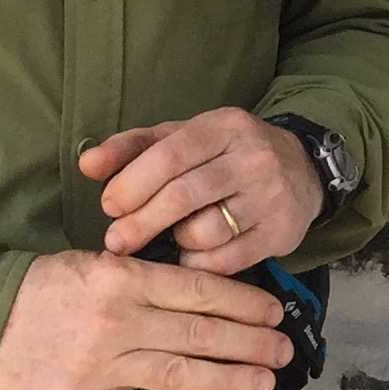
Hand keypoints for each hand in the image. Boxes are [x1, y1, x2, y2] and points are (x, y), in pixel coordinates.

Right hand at [0, 250, 290, 389]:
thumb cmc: (45, 287)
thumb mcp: (98, 262)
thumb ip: (146, 277)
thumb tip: (205, 292)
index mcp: (125, 280)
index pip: (200, 292)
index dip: (244, 304)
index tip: (273, 314)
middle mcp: (120, 323)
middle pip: (201, 335)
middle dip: (251, 344)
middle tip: (284, 351)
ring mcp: (101, 367)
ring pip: (180, 376)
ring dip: (228, 381)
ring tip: (263, 383)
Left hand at [85, 107, 325, 276]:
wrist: (302, 170)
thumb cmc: (226, 155)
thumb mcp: (184, 138)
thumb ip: (133, 149)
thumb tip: (87, 164)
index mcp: (225, 127)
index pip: (170, 154)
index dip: (132, 183)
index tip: (109, 206)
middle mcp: (253, 158)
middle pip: (183, 196)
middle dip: (141, 222)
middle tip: (116, 240)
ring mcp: (271, 197)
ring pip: (205, 231)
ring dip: (176, 241)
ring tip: (173, 237)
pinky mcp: (281, 233)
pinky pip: (226, 261)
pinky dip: (199, 263)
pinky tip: (192, 255)